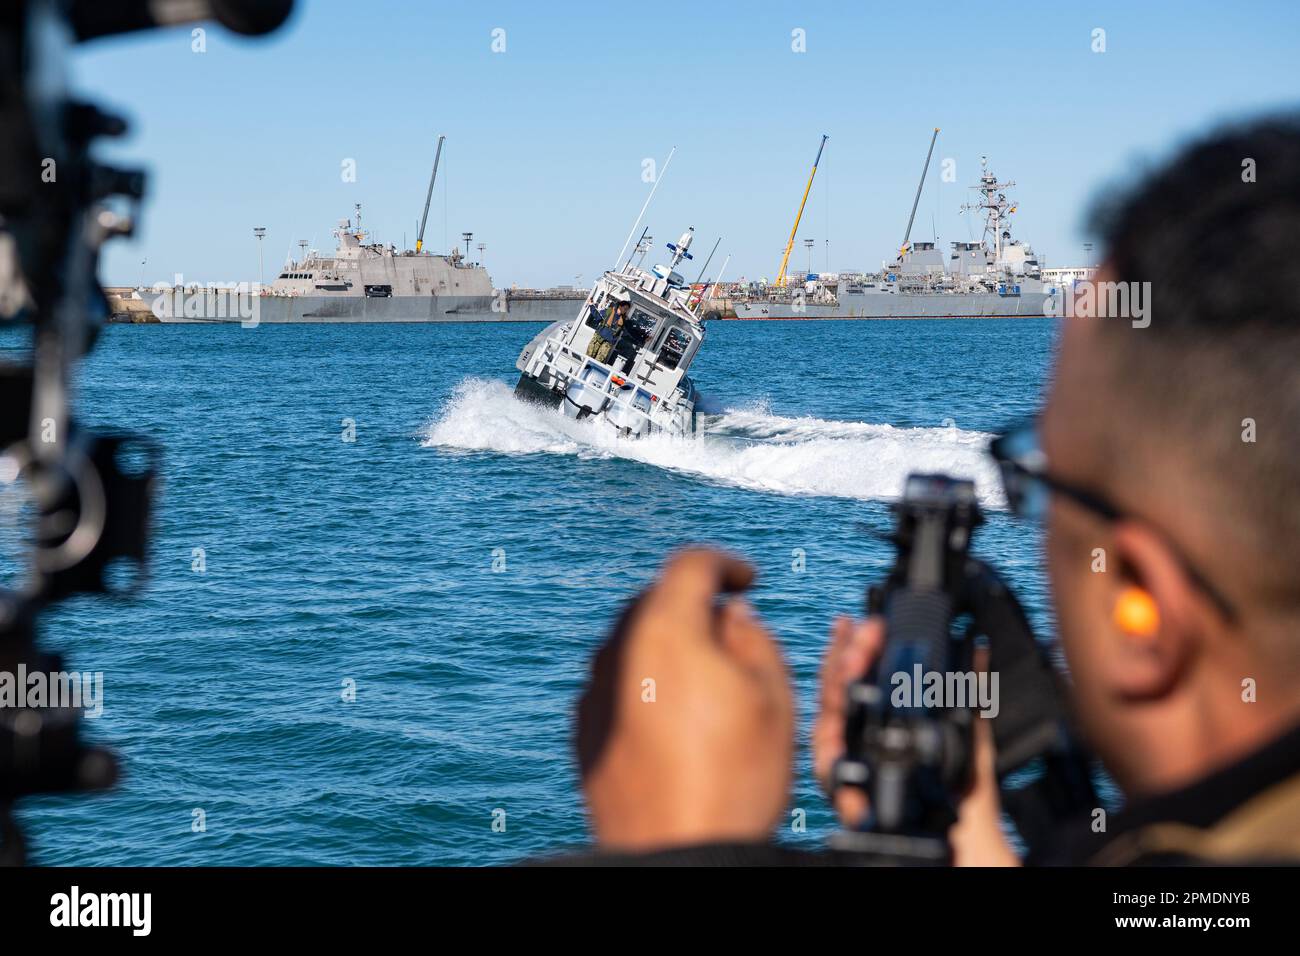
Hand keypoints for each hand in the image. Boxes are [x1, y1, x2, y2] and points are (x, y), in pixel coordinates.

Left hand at [580, 549, 793, 850]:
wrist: (681, 856)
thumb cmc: (733, 782)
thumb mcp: (774, 697)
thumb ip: (753, 637)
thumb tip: (730, 617)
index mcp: (667, 631)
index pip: (691, 564)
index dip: (726, 563)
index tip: (746, 579)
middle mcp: (620, 652)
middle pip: (654, 600)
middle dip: (692, 603)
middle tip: (729, 627)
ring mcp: (595, 693)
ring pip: (631, 643)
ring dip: (666, 644)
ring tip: (707, 682)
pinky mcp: (585, 732)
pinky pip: (616, 686)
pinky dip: (644, 684)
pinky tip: (676, 719)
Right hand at [812, 616, 1019, 865]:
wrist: (965, 841)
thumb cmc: (960, 793)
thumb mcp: (967, 734)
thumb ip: (967, 692)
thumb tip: (975, 649)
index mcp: (879, 720)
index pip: (856, 674)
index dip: (853, 645)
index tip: (861, 620)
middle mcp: (856, 738)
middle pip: (835, 689)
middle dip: (846, 655)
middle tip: (864, 634)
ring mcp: (848, 763)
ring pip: (825, 718)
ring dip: (836, 686)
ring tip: (854, 664)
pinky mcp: (846, 790)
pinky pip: (828, 766)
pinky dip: (830, 743)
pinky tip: (840, 722)